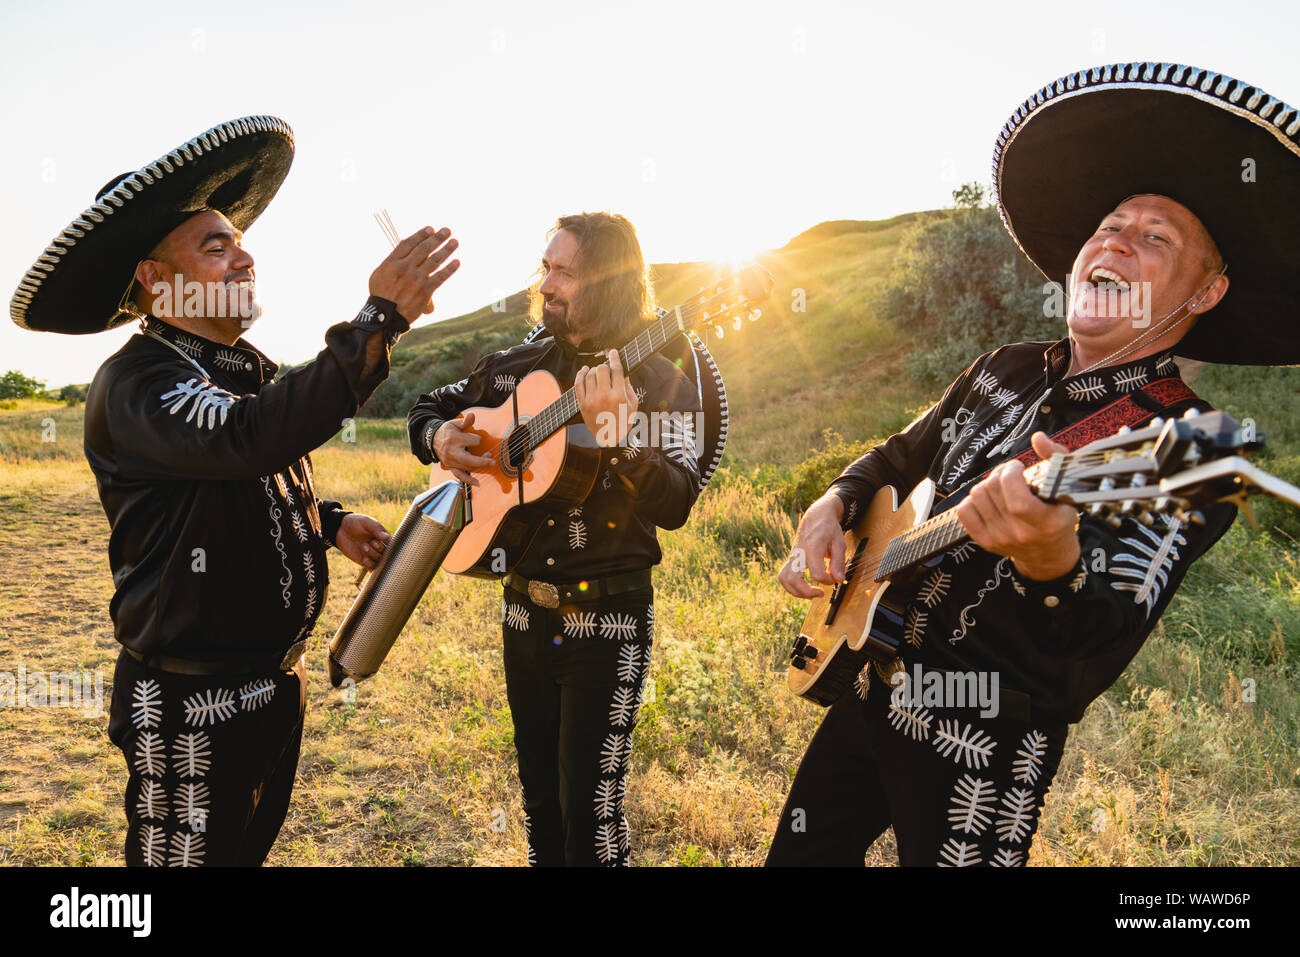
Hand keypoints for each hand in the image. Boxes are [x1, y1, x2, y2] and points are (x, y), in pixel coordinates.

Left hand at [336, 513, 391, 569]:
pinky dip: (370, 565)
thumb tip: (386, 537)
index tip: (381, 540)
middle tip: (371, 542)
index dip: (389, 544)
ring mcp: (372, 554)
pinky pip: (372, 567)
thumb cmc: (356, 523)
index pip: (393, 544)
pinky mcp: (364, 561)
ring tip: (364, 546)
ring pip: (380, 561)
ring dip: (373, 555)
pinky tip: (364, 558)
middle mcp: (379, 546)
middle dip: (379, 548)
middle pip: (387, 553)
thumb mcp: (366, 522)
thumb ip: (376, 529)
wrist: (340, 529)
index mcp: (383, 537)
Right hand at [369, 226, 460, 322]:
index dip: (421, 234)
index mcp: (392, 262)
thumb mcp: (379, 274)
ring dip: (446, 249)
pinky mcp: (425, 291)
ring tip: (455, 242)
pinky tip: (457, 262)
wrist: (386, 317)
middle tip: (447, 231)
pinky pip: (440, 277)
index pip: (408, 243)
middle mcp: (404, 268)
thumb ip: (393, 261)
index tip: (430, 229)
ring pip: (434, 260)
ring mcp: (416, 279)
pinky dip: (450, 269)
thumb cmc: (381, 294)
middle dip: (437, 238)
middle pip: (424, 249)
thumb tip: (407, 250)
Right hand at [433, 411, 492, 485]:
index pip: (473, 441)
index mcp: (454, 439)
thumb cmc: (447, 431)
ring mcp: (451, 461)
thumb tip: (472, 416)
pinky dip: (468, 480)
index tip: (475, 438)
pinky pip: (459, 475)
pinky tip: (477, 483)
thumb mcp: (455, 423)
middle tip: (492, 461)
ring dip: (480, 466)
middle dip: (482, 461)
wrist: (433, 440)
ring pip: (467, 467)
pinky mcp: (451, 467)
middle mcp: (452, 451)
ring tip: (489, 461)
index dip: (477, 439)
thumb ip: (465, 421)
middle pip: (469, 459)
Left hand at [574, 349, 637, 447]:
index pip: (616, 369)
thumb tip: (622, 370)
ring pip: (589, 374)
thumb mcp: (633, 404)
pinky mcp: (582, 404)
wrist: (611, 439)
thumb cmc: (624, 421)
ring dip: (594, 370)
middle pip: (601, 369)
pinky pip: (578, 383)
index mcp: (619, 396)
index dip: (614, 357)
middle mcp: (604, 396)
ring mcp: (591, 400)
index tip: (613, 352)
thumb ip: (628, 386)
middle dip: (605, 366)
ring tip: (598, 373)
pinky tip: (584, 370)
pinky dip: (580, 374)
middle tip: (607, 369)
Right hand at [778, 493, 846, 598]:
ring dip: (796, 591)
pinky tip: (804, 587)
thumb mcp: (839, 543)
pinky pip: (784, 576)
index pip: (816, 574)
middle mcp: (799, 553)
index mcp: (812, 547)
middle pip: (793, 579)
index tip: (835, 577)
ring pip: (784, 579)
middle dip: (806, 592)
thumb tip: (838, 580)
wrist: (816, 517)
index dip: (828, 581)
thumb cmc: (829, 530)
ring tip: (810, 593)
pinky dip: (792, 586)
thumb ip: (839, 563)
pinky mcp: (790, 559)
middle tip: (820, 593)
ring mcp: (792, 556)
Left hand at [955, 432, 1080, 580]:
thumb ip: (1055, 458)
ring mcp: (1000, 539)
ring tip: (1001, 487)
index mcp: (1045, 523)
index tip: (1019, 468)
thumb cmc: (1058, 517)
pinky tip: (989, 499)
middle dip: (1000, 473)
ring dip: (987, 484)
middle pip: (993, 491)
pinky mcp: (984, 541)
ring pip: (977, 496)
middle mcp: (1021, 534)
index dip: (1011, 476)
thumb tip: (1038, 438)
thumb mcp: (1067, 488)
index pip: (1017, 501)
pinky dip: (973, 499)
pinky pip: (964, 511)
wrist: (1048, 555)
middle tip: (1011, 474)